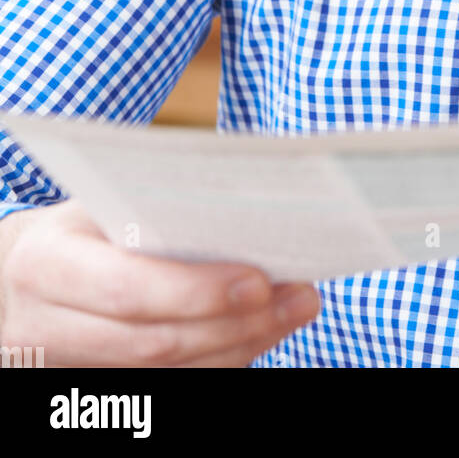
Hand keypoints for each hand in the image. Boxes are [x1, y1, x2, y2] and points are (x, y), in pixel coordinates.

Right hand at [0, 198, 319, 366]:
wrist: (16, 277)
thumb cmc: (74, 225)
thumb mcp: (95, 203)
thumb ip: (150, 209)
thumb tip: (248, 209)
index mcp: (48, 264)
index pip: (126, 290)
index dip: (195, 291)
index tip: (259, 279)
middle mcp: (50, 327)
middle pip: (155, 342)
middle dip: (236, 322)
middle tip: (300, 295)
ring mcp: (72, 368)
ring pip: (168, 371)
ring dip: (242, 343)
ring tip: (296, 308)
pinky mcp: (100, 387)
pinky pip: (171, 384)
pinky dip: (223, 359)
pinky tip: (263, 330)